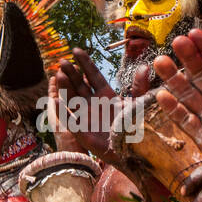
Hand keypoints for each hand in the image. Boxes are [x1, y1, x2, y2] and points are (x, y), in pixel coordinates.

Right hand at [50, 48, 148, 162]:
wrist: (131, 152)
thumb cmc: (133, 128)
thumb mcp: (138, 105)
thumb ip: (139, 87)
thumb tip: (145, 67)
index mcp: (105, 94)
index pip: (93, 75)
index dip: (85, 63)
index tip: (76, 50)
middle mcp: (93, 103)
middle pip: (79, 84)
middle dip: (71, 73)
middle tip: (63, 61)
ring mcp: (85, 116)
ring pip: (72, 98)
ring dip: (65, 87)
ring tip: (59, 74)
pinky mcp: (81, 132)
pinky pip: (70, 120)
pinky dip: (63, 112)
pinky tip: (56, 101)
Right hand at [155, 31, 201, 184]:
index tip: (195, 34)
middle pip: (200, 76)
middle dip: (188, 59)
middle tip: (176, 41)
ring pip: (188, 94)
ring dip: (174, 79)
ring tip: (160, 61)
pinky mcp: (200, 136)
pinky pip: (185, 120)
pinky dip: (173, 109)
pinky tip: (161, 95)